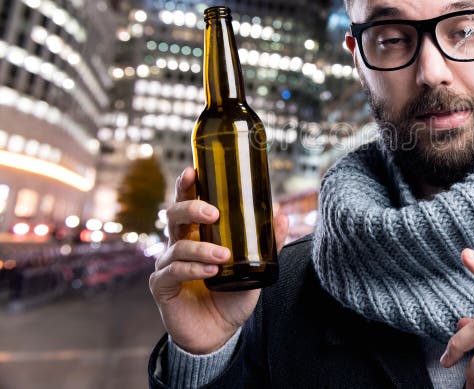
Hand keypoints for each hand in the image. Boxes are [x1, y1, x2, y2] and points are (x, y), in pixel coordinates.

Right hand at [148, 167, 288, 353]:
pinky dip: (192, 269)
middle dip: (190, 208)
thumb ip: (267, 243)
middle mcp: (179, 244)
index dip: (186, 186)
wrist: (219, 333)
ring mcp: (168, 265)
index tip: (193, 171)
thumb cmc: (232, 294)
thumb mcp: (255, 267)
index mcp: (197, 233)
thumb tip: (281, 214)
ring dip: (201, 248)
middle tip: (212, 212)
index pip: (188, 203)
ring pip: (178, 246)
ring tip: (223, 255)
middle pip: (174, 216)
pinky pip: (173, 272)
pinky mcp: (162, 287)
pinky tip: (209, 271)